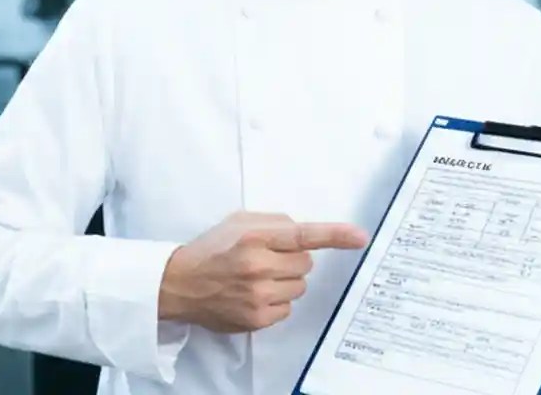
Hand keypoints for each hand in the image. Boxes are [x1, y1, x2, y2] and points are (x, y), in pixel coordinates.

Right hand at [157, 212, 368, 332]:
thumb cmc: (212, 249)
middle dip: (293, 260)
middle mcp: (258, 266)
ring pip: (300, 287)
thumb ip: (273, 222)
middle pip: (306, 263)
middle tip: (267, 260)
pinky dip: (277, 302)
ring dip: (286, 281)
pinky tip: (254, 295)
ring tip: (257, 279)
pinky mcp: (257, 318)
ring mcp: (258, 295)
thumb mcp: (238, 222)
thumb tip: (303, 232)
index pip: (302, 234)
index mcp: (254, 237)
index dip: (334, 235)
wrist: (180, 285)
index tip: (360, 236)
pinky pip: (288, 308)